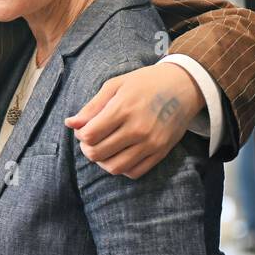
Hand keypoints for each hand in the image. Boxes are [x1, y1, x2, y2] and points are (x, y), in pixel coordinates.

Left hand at [64, 62, 203, 178]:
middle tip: (90, 140)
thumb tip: (71, 124)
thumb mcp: (116, 85)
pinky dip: (122, 168)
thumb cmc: (145, 82)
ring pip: (115, 167)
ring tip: (103, 149)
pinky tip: (120, 155)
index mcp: (123, 109)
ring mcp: (151, 143)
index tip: (84, 129)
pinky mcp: (161, 152)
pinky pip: (135, 172)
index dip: (81, 135)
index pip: (89, 135)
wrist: (184, 85)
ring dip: (102, 162)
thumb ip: (92, 106)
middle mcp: (138, 129)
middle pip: (98, 154)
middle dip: (87, 149)